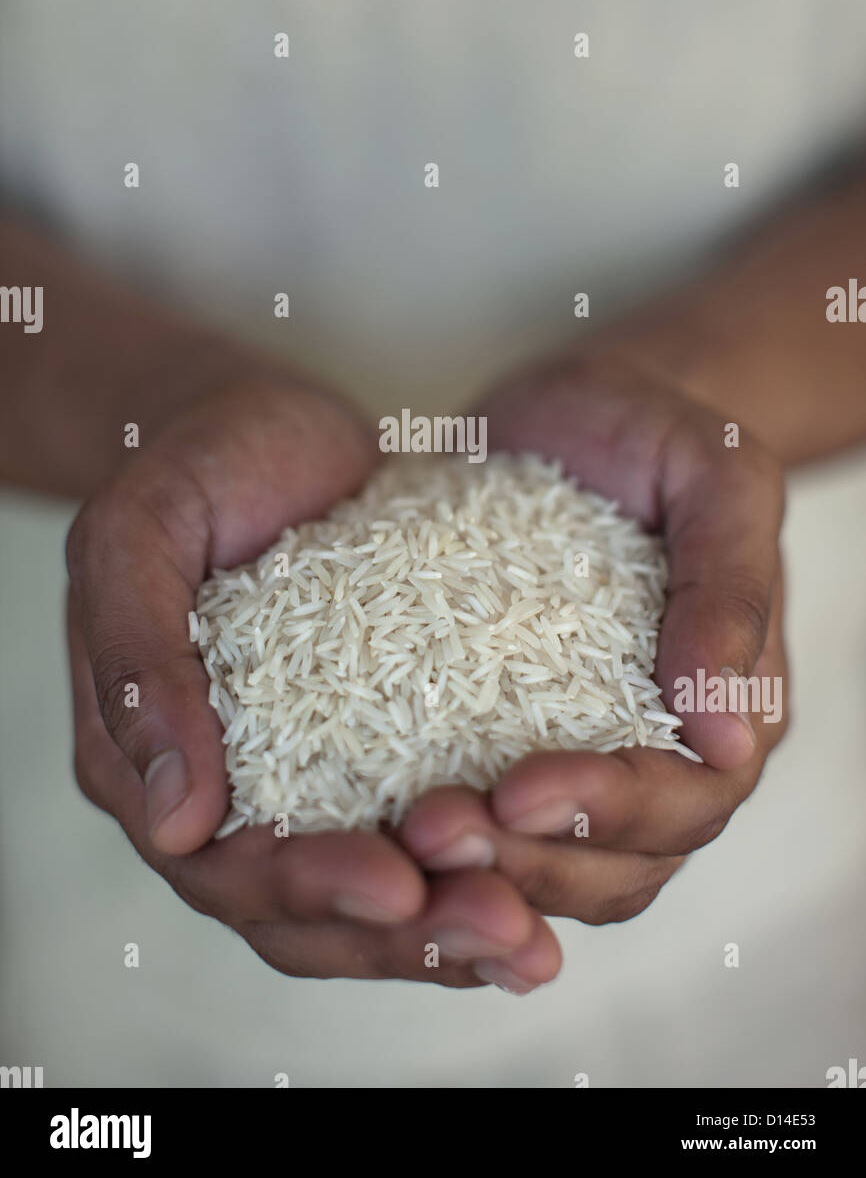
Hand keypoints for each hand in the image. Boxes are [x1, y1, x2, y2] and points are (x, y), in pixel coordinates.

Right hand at [66, 378, 560, 987]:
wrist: (269, 426)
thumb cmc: (196, 464)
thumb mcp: (139, 535)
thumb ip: (141, 663)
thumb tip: (176, 822)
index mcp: (148, 761)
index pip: (222, 868)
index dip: (309, 890)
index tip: (399, 886)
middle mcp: (225, 794)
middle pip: (307, 912)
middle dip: (405, 931)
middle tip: (502, 928)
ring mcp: (305, 777)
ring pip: (372, 888)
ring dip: (452, 920)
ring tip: (534, 939)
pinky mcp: (376, 748)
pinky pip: (422, 825)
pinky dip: (479, 862)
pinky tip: (548, 879)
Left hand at [393, 354, 786, 968]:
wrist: (576, 414)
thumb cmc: (657, 434)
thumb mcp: (715, 477)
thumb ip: (730, 588)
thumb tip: (728, 735)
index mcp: (729, 708)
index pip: (685, 803)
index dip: (607, 813)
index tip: (518, 788)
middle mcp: (662, 755)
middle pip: (614, 866)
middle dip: (525, 861)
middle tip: (430, 829)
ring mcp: (582, 756)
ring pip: (546, 865)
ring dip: (476, 866)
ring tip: (398, 835)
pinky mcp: (505, 739)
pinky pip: (478, 809)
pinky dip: (429, 832)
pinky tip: (364, 820)